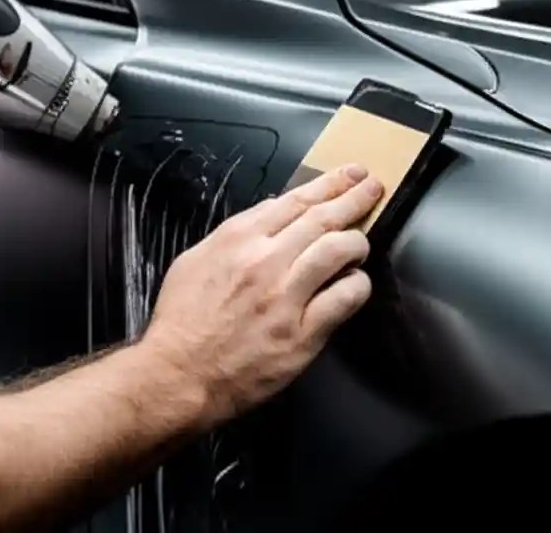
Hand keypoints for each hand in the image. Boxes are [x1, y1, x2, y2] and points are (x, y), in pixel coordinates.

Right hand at [143, 164, 384, 424]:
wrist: (177, 375)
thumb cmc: (182, 320)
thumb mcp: (195, 260)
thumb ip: (235, 234)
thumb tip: (273, 212)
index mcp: (238, 238)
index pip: (295, 201)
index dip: (330, 184)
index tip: (351, 175)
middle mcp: (265, 261)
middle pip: (323, 219)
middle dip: (355, 198)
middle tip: (374, 187)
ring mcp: (286, 297)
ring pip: (339, 251)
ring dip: (358, 242)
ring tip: (362, 243)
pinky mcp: (302, 334)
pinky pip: (344, 298)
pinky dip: (357, 285)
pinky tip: (356, 284)